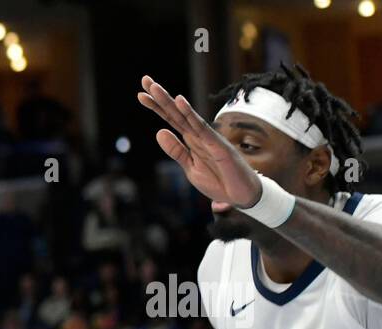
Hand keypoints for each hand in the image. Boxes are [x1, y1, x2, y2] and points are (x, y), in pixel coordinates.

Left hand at [137, 75, 261, 212]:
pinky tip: (179, 102)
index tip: (140, 94)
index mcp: (191, 140)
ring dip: (169, 102)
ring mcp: (208, 138)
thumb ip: (176, 151)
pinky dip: (190, 115)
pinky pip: (201, 128)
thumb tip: (159, 132)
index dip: (156, 107)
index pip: (171, 120)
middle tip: (145, 80)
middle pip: (175, 113)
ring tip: (154, 88)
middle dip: (160, 97)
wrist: (241, 196)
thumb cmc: (218, 180)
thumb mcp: (189, 168)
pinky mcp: (217, 145)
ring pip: (185, 116)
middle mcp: (198, 135)